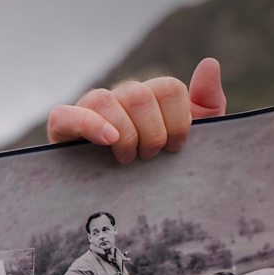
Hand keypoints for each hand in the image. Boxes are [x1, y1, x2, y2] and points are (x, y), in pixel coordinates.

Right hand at [48, 57, 227, 162]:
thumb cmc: (164, 172)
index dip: (178, 121)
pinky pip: (65, 115)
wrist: (132, 211)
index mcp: (151, 100)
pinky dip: (88, 124)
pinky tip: (108, 140)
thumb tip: (210, 62)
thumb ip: (207, 104)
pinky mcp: (64, 131)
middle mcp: (120, 99)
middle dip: (152, 132)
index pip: (169, 88)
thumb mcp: (196, 142)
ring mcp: (90, 112)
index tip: (175, 148)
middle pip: (139, 93)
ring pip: (104, 99)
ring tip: (128, 159)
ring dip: (124, 134)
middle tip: (150, 156)